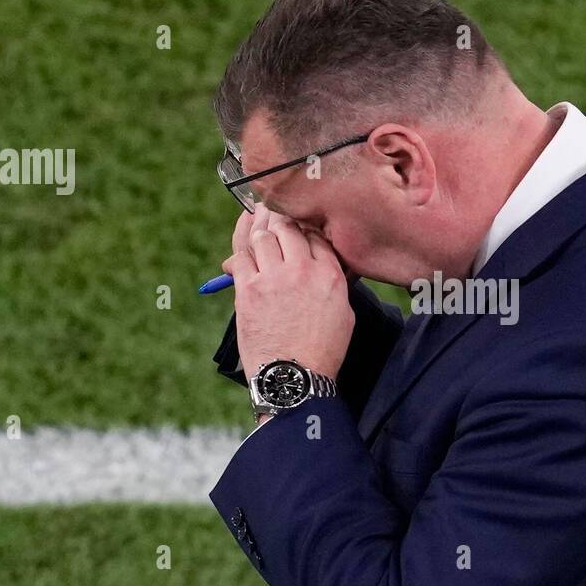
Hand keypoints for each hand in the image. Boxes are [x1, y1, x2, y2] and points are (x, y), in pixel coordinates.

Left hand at [221, 209, 354, 383]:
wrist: (293, 377)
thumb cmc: (321, 351)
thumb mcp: (343, 313)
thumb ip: (333, 281)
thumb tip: (320, 263)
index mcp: (330, 275)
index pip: (316, 235)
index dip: (306, 225)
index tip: (299, 221)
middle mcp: (302, 270)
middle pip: (289, 227)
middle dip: (281, 217)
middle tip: (275, 208)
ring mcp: (273, 277)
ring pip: (264, 235)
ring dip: (262, 225)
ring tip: (259, 214)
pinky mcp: (248, 289)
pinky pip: (242, 253)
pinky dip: (242, 238)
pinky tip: (244, 228)